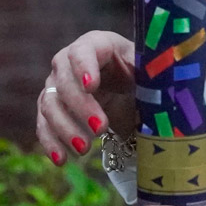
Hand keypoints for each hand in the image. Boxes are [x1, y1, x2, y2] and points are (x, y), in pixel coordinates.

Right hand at [34, 30, 139, 164]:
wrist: (134, 98)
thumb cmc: (144, 80)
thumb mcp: (151, 75)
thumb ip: (152, 74)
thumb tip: (162, 82)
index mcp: (98, 45)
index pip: (82, 50)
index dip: (83, 66)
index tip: (91, 85)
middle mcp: (69, 62)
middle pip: (63, 80)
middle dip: (80, 106)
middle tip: (100, 128)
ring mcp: (57, 85)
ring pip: (50, 103)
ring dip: (64, 128)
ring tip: (85, 149)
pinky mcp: (53, 108)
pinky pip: (44, 124)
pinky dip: (51, 142)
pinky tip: (61, 159)